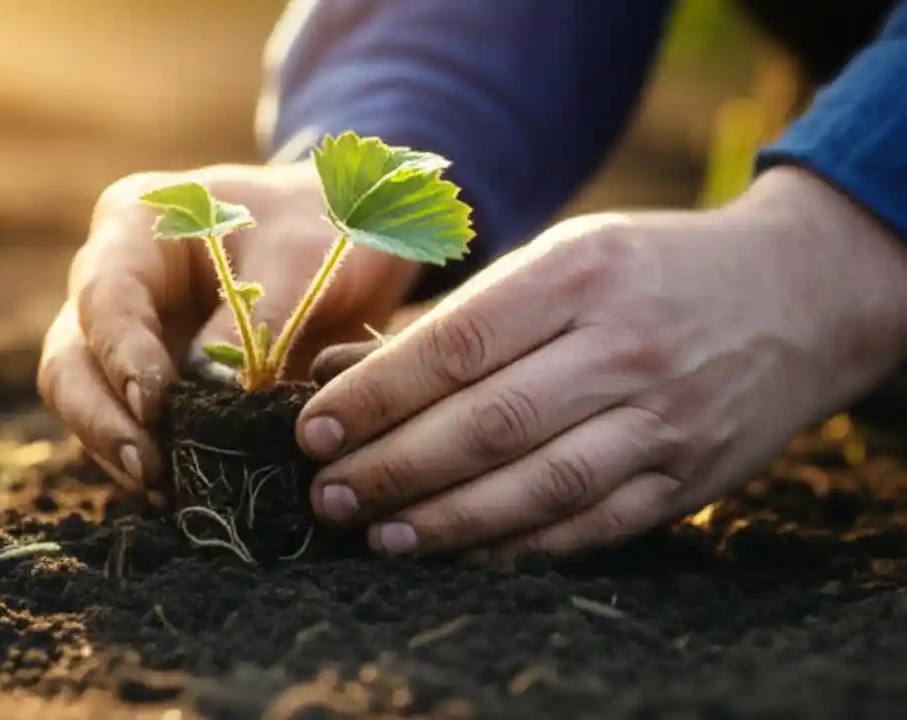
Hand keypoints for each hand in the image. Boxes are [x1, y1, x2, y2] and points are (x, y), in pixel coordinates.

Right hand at [38, 161, 418, 491]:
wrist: (350, 235)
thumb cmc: (322, 227)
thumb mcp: (300, 263)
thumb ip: (253, 326)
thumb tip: (213, 400)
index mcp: (135, 227)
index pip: (106, 298)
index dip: (122, 357)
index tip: (156, 406)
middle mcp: (113, 281)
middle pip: (71, 358)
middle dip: (101, 418)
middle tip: (149, 468)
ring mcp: (127, 334)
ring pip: (87, 401)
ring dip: (119, 449)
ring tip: (168, 492)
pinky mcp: (150, 380)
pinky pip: (129, 426)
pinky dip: (149, 459)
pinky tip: (181, 492)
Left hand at [299, 167, 906, 559]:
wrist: (794, 294)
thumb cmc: (645, 271)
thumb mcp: (558, 258)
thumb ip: (456, 318)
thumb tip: (340, 368)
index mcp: (578, 273)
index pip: (455, 345)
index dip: (376, 396)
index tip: (313, 429)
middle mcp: (622, 346)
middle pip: (487, 422)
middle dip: (393, 466)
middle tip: (327, 493)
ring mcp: (663, 417)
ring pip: (538, 484)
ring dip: (446, 519)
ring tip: (378, 533)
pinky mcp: (690, 474)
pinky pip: (594, 524)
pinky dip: (520, 545)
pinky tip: (461, 552)